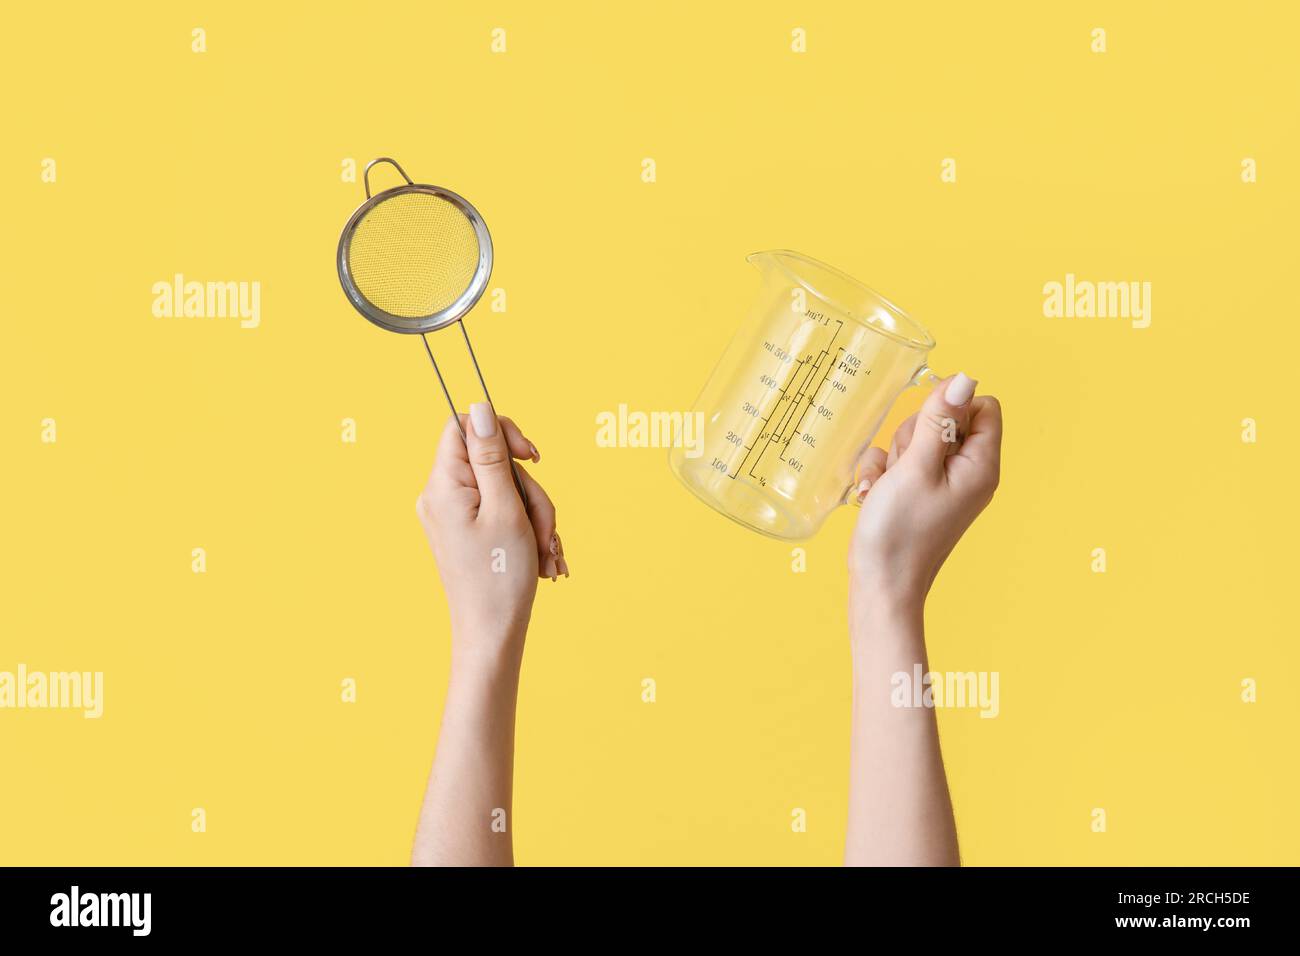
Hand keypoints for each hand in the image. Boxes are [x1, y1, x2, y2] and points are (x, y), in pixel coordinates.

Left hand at [416, 404, 564, 661]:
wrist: (492, 636)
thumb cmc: (500, 577)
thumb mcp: (506, 508)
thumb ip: (493, 455)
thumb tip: (481, 406)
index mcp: (444, 486)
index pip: (466, 427)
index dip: (503, 433)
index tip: (532, 457)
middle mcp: (441, 496)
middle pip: (496, 462)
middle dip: (531, 493)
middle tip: (542, 531)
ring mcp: (454, 516)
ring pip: (507, 490)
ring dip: (535, 518)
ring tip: (544, 554)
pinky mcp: (468, 532)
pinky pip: (503, 513)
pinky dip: (527, 532)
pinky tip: (541, 560)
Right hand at [848, 373, 1001, 611]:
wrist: (880, 585)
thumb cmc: (900, 531)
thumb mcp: (916, 467)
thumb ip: (937, 420)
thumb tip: (963, 378)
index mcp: (980, 465)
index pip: (981, 406)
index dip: (950, 406)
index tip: (924, 429)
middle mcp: (967, 473)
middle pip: (944, 419)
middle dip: (912, 434)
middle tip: (903, 468)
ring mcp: (941, 484)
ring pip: (915, 439)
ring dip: (892, 455)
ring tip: (887, 486)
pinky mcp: (918, 493)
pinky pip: (898, 462)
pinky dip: (882, 473)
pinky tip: (874, 494)